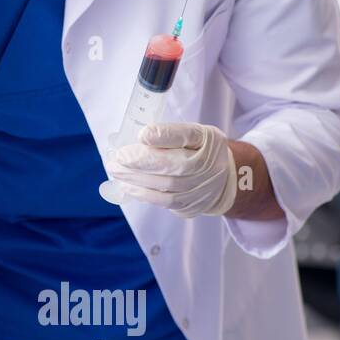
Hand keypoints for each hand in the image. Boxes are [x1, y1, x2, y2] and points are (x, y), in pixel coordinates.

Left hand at [103, 122, 236, 217]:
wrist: (223, 179)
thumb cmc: (200, 151)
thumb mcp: (191, 133)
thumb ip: (169, 133)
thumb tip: (141, 136)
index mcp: (208, 140)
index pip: (188, 136)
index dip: (164, 136)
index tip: (141, 135)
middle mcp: (210, 166)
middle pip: (175, 166)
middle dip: (141, 162)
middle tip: (116, 158)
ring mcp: (203, 189)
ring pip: (167, 186)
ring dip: (136, 179)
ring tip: (115, 171)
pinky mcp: (192, 205)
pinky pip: (166, 202)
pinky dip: (144, 194)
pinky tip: (127, 186)